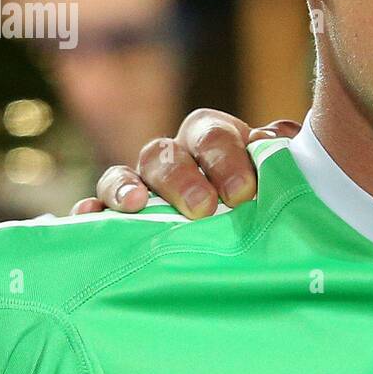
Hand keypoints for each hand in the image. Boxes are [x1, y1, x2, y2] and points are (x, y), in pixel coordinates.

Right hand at [70, 110, 299, 217]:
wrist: (249, 238)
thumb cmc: (267, 205)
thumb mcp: (282, 181)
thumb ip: (283, 157)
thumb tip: (274, 140)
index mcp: (214, 141)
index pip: (211, 135)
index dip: (224, 158)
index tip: (242, 193)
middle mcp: (174, 158)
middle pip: (165, 154)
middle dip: (182, 179)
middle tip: (203, 209)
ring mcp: (142, 187)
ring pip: (124, 175)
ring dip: (126, 188)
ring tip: (136, 205)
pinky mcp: (118, 218)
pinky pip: (95, 209)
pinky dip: (89, 213)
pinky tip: (89, 219)